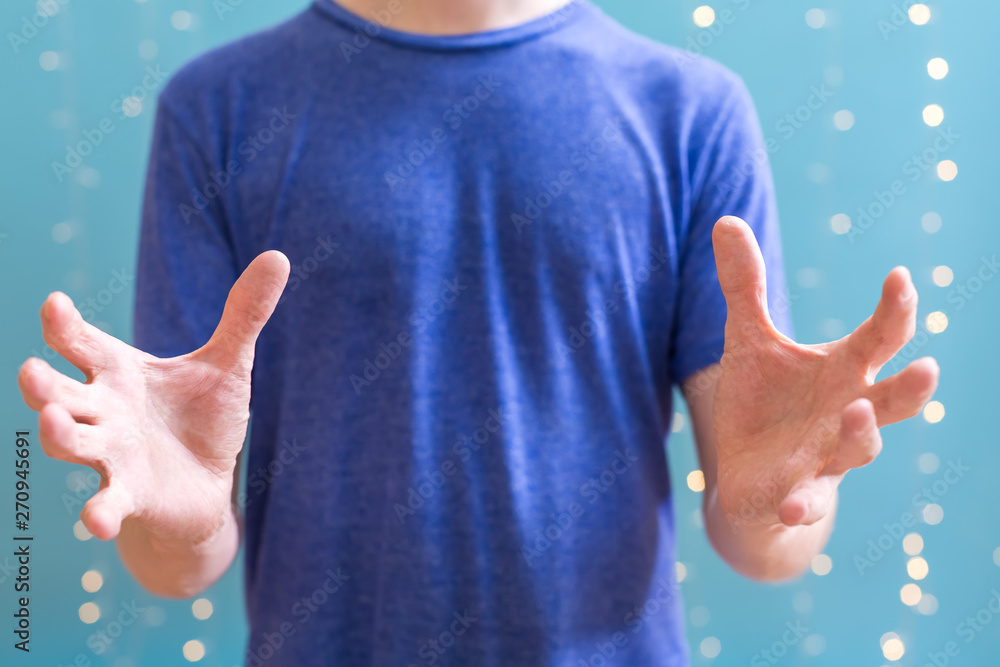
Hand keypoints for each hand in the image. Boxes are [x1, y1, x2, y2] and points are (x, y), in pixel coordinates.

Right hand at [18, 251, 288, 543]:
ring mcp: (112, 455)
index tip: (56, 305)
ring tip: (53, 424)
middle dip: (43, 386)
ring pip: (72, 443)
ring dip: (59, 435)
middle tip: (32, 372)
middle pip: (61, 394)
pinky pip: (109, 502)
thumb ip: (244, 314)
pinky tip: (96, 521)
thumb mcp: (228, 363)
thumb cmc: (204, 419)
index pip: (82, 344)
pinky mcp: (130, 495)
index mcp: (120, 373)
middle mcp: (104, 412)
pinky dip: (101, 511)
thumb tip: (279, 256)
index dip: (65, 325)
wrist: (208, 483)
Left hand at [710, 217, 938, 527]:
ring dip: (860, 434)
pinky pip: (806, 503)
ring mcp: (826, 457)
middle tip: (927, 367)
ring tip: (857, 410)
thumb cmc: (764, 402)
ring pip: (860, 448)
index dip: (895, 308)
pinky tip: (791, 505)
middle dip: (913, 387)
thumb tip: (725, 218)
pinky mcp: (797, 494)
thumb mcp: (749, 339)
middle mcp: (847, 412)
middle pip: (894, 400)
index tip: (898, 276)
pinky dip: (802, 505)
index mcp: (843, 370)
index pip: (881, 337)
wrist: (750, 474)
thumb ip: (743, 285)